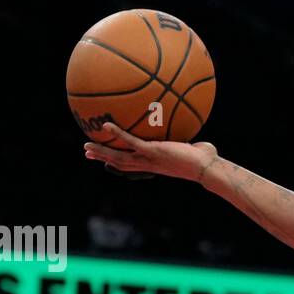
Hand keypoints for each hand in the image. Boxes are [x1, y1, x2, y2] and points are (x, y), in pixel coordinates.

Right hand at [83, 122, 218, 181]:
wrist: (208, 168)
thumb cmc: (207, 161)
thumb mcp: (195, 152)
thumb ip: (193, 147)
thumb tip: (202, 143)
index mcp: (155, 165)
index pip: (132, 165)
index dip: (117, 162)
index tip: (105, 160)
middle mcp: (149, 165)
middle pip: (119, 163)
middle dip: (102, 158)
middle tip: (86, 152)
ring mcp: (150, 159)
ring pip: (120, 157)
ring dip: (102, 151)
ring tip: (86, 146)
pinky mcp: (153, 151)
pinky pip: (131, 142)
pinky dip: (118, 134)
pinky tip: (106, 125)